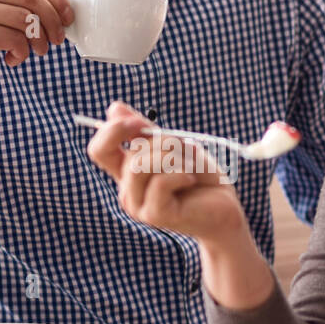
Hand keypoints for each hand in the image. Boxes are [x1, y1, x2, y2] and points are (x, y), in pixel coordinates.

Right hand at [0, 0, 73, 96]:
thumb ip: (13, 6)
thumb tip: (59, 9)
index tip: (69, 16)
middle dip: (53, 20)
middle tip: (58, 39)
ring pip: (26, 20)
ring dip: (39, 40)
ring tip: (36, 52)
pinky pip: (15, 40)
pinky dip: (21, 53)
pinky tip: (11, 60)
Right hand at [85, 101, 247, 244]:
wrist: (225, 208)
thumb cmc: (200, 177)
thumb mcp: (173, 146)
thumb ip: (143, 132)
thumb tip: (114, 108)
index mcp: (128, 173)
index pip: (99, 149)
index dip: (114, 130)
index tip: (140, 122)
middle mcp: (128, 191)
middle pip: (131, 153)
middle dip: (163, 142)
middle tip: (185, 150)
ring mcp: (139, 205)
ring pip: (140, 166)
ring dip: (172, 157)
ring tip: (189, 166)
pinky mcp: (155, 215)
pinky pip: (160, 182)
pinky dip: (181, 173)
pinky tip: (191, 180)